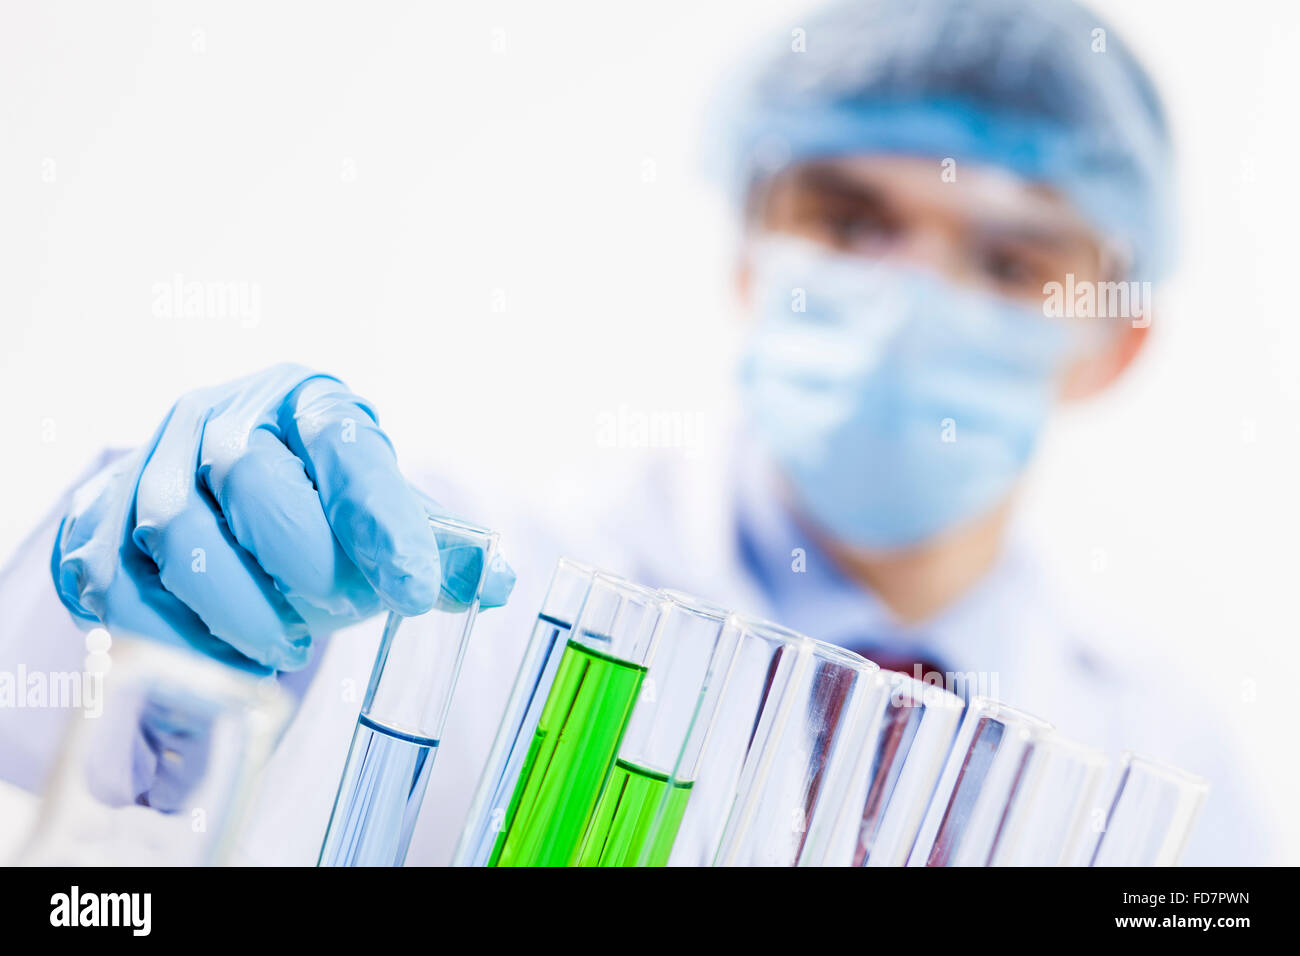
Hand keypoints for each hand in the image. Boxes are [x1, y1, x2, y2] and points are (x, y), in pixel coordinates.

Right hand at [51, 363, 514, 672]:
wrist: (211, 491)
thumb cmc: (314, 501)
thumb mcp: (379, 509)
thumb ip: (437, 545)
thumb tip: (497, 580)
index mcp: (307, 401)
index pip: (346, 444)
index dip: (382, 519)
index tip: (418, 592)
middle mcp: (221, 414)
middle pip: (250, 474)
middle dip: (301, 557)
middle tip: (337, 611)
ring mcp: (151, 460)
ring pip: (173, 526)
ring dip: (236, 604)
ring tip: (286, 648)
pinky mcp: (98, 516)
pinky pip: (120, 576)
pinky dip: (172, 630)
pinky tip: (223, 653)